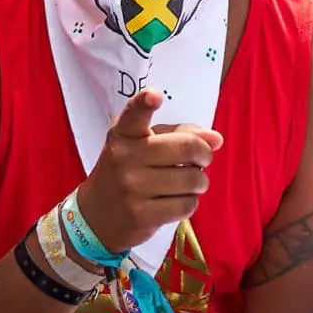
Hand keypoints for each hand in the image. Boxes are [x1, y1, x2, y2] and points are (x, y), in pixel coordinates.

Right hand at [75, 89, 222, 254]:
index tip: (154, 95)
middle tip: (202, 160)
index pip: (134, 114)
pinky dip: (189, 202)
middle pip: (186, 147)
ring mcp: (131, 187)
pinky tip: (175, 201)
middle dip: (204, 154)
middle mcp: (124, 157)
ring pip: (192, 179)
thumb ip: (179, 134)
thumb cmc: (128, 173)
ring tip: (187, 183)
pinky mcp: (141, 215)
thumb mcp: (144, 145)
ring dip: (199, 182)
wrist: (96, 217)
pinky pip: (186, 205)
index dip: (144, 102)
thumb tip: (216, 139)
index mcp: (124, 134)